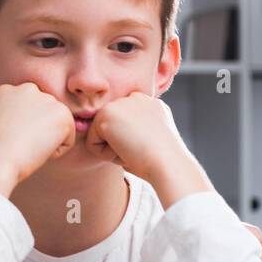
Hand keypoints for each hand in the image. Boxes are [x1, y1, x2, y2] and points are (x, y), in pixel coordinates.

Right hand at [0, 82, 74, 197]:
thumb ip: (14, 115)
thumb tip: (36, 124)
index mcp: (8, 89)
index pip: (27, 110)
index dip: (20, 129)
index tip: (9, 137)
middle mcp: (28, 88)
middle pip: (44, 115)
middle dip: (37, 131)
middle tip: (19, 142)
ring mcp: (46, 99)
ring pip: (56, 126)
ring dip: (46, 140)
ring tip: (26, 146)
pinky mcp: (62, 113)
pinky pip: (68, 139)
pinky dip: (56, 151)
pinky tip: (37, 150)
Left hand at [84, 93, 211, 208]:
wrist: (169, 163)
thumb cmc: (161, 162)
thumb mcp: (150, 142)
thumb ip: (133, 132)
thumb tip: (113, 136)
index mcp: (151, 104)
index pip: (125, 123)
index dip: (131, 141)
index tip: (148, 147)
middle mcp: (136, 97)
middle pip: (110, 129)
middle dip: (121, 145)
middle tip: (142, 150)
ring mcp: (121, 103)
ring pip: (100, 135)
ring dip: (112, 149)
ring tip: (134, 150)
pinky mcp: (106, 114)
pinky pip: (92, 143)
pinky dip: (105, 154)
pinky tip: (125, 151)